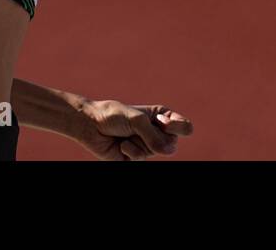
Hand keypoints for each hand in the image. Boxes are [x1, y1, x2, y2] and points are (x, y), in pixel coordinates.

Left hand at [74, 98, 193, 160]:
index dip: (176, 127)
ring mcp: (147, 146)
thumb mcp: (137, 120)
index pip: (184, 127)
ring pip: (156, 152)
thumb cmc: (113, 115)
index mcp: (161, 117)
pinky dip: (130, 151)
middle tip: (138, 129)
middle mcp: (157, 132)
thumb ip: (154, 136)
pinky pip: (141, 159)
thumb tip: (168, 152)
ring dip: (139, 143)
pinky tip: (121, 145)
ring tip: (126, 135)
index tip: (162, 122)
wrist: (90, 125)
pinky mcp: (135, 157)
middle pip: (172, 144)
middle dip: (154, 138)